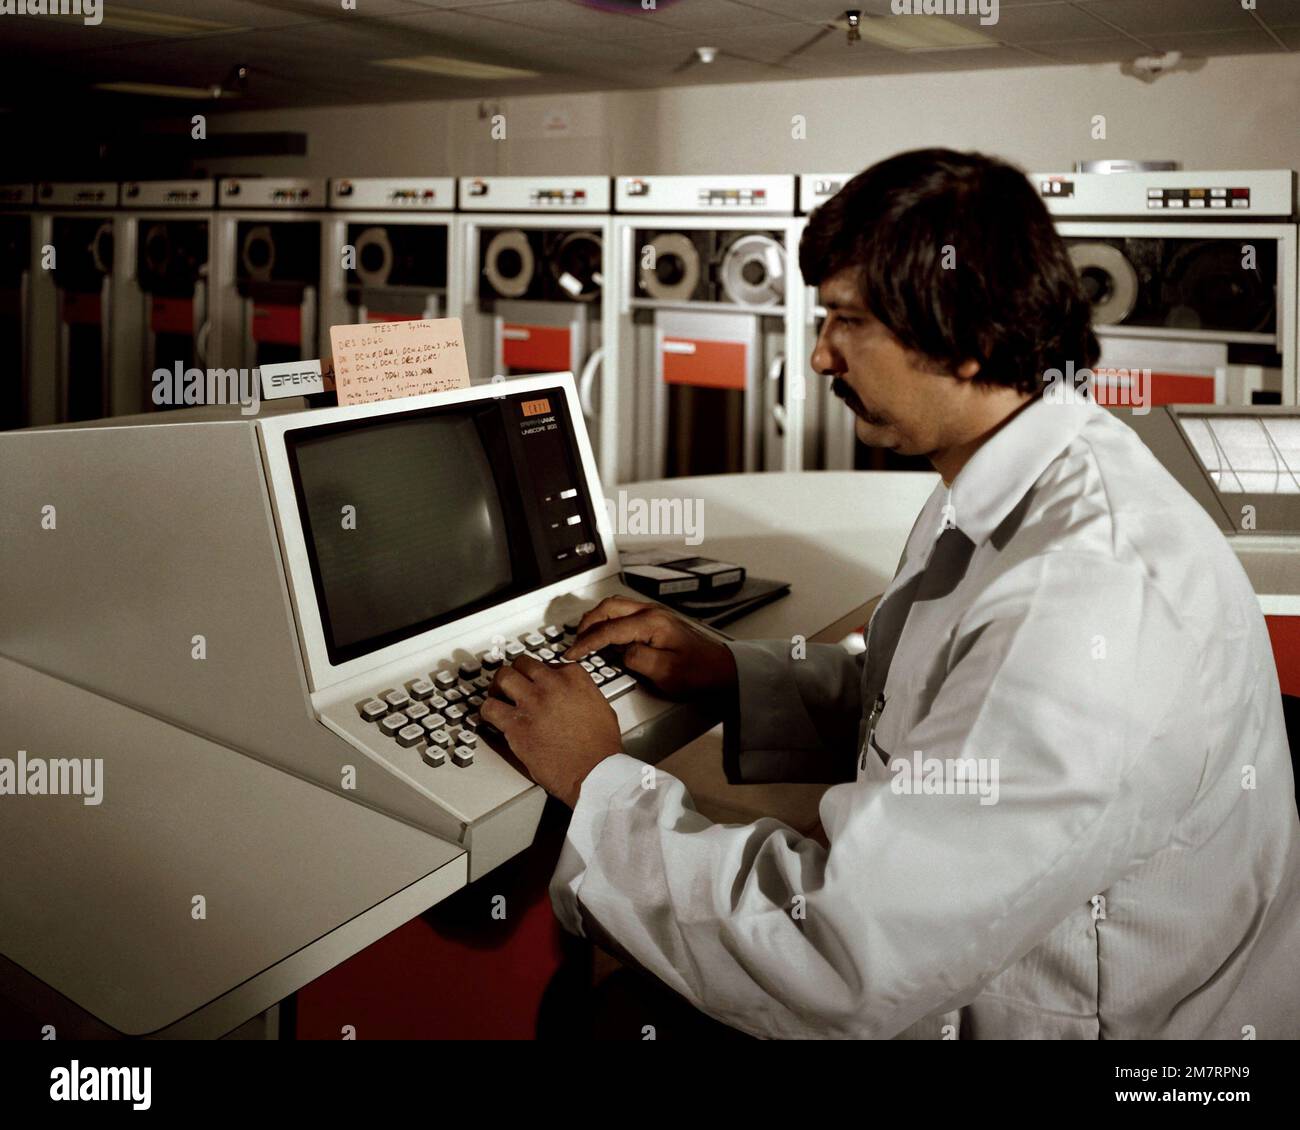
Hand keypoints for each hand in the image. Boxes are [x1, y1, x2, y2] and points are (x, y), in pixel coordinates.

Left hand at [481, 655, 623, 808]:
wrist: (595, 772)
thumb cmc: (601, 747)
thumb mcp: (601, 706)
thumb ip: (581, 693)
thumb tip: (572, 695)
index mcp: (574, 677)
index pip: (546, 663)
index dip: (538, 675)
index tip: (534, 682)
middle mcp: (551, 684)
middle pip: (522, 664)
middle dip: (516, 674)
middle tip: (513, 685)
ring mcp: (532, 702)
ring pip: (503, 678)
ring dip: (499, 687)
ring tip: (498, 696)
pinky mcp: (516, 725)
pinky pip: (490, 708)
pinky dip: (488, 710)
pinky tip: (492, 717)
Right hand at [563, 597, 736, 698]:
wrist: (721, 669)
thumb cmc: (698, 671)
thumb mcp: (665, 672)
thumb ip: (637, 659)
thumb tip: (619, 652)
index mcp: (651, 623)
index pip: (609, 629)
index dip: (587, 642)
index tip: (573, 653)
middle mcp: (652, 613)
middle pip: (609, 607)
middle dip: (587, 623)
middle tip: (575, 642)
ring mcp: (654, 614)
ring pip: (616, 606)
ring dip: (597, 618)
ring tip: (585, 637)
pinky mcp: (657, 621)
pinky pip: (625, 612)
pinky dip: (609, 620)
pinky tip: (606, 635)